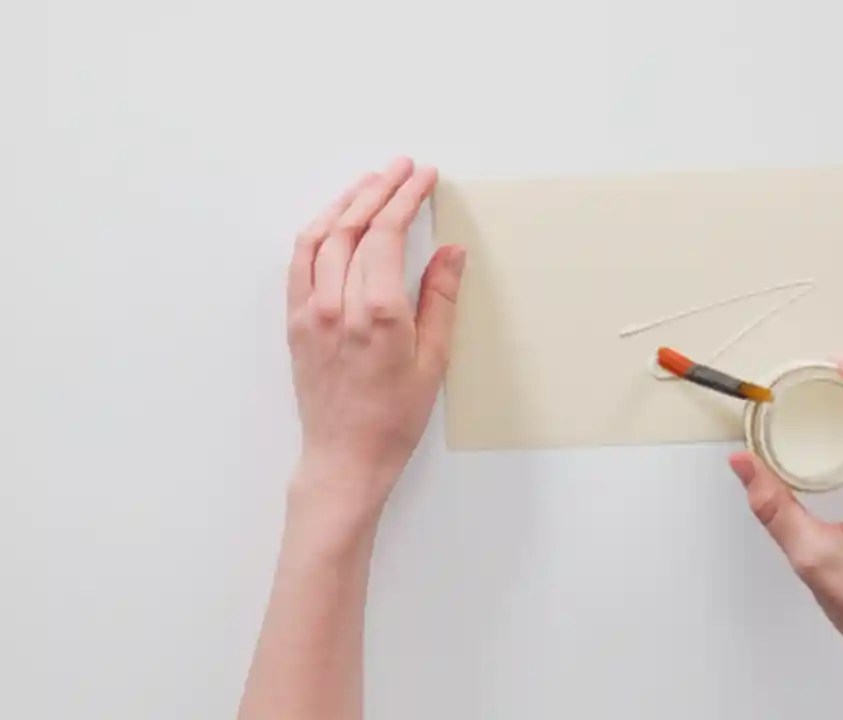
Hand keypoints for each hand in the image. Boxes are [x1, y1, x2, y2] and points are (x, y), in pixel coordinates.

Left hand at [286, 157, 464, 510]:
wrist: (345, 457)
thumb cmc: (395, 418)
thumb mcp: (434, 361)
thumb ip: (440, 299)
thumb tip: (451, 252)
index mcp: (379, 313)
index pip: (389, 234)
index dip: (407, 198)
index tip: (424, 176)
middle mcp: (338, 305)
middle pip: (353, 226)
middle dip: (379, 189)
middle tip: (402, 167)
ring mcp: (310, 311)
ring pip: (321, 236)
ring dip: (346, 202)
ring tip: (370, 182)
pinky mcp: (295, 321)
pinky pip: (300, 260)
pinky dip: (318, 230)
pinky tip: (334, 219)